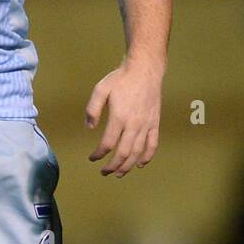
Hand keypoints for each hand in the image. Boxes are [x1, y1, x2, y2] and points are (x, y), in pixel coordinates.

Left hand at [85, 59, 161, 175]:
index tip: (92, 158)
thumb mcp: (100, 89)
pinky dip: (147, 156)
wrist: (145, 69)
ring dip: (128, 166)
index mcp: (119, 117)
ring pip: (138, 152)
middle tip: (104, 172)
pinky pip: (153, 144)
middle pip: (123, 153)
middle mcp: (134, 124)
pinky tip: (140, 164)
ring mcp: (146, 125)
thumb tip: (89, 128)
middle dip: (112, 166)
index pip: (107, 143)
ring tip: (119, 173)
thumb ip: (92, 109)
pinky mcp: (155, 122)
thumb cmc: (121, 78)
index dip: (98, 154)